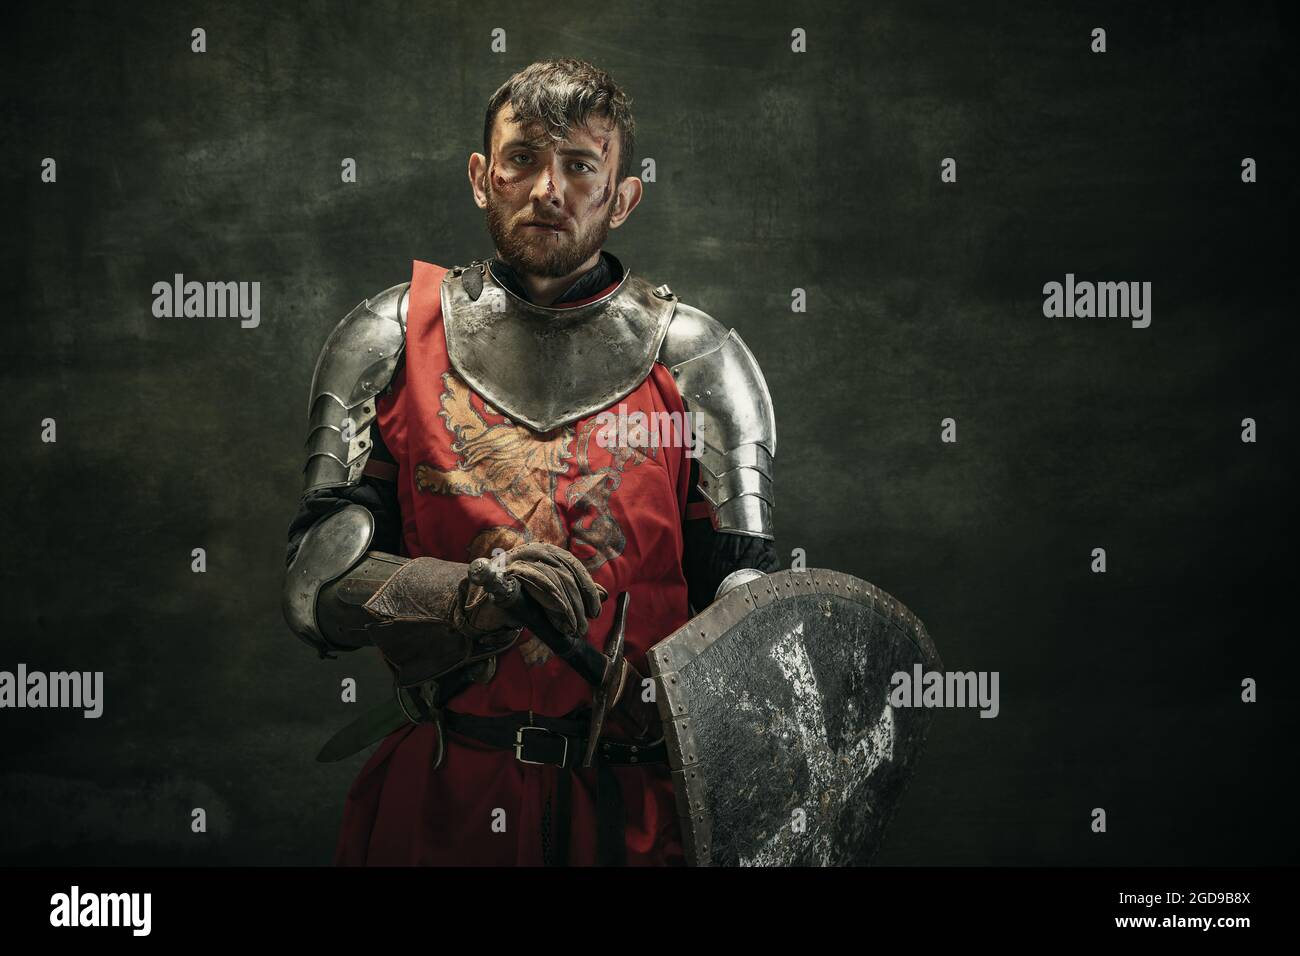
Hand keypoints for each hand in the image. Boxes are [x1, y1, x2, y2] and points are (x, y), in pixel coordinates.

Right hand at [459, 542, 607, 639]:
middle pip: (564, 575)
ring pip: (551, 581)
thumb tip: (604, 594)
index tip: (595, 611)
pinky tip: (556, 616)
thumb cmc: (522, 596)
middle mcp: (534, 550)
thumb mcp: (552, 592)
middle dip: (577, 604)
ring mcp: (518, 560)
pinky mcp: (505, 573)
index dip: (587, 589)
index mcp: (547, 551)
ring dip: (564, 609)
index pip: (573, 566)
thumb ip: (575, 590)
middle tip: (582, 627)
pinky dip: (546, 599)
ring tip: (570, 628)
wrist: (483, 599)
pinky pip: (532, 584)